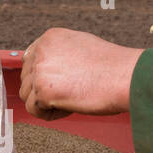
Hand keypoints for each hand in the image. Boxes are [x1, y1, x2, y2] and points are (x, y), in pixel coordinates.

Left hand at [18, 28, 143, 118]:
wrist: (126, 77)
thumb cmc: (112, 67)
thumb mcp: (81, 48)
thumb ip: (59, 55)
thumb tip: (46, 70)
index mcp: (50, 37)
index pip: (30, 60)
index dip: (43, 77)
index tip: (60, 84)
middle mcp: (42, 50)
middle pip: (26, 78)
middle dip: (44, 91)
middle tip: (70, 93)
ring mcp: (41, 69)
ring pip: (26, 95)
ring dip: (45, 103)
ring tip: (71, 100)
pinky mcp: (44, 90)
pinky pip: (33, 110)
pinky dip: (50, 114)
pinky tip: (69, 108)